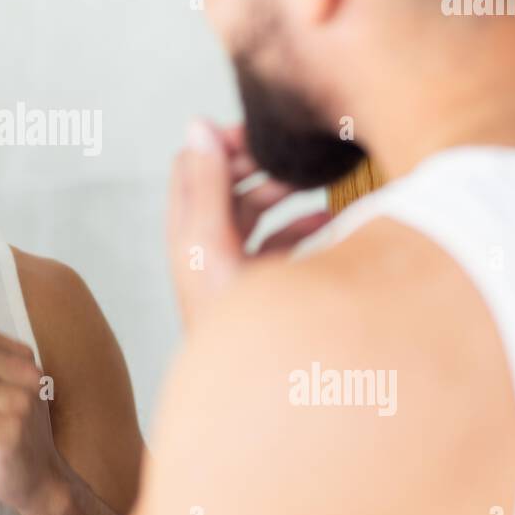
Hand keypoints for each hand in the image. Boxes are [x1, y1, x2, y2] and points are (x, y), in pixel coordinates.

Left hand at [168, 119, 330, 328]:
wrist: (252, 389)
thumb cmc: (229, 322)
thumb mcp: (213, 246)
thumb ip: (208, 187)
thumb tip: (198, 125)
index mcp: (186, 232)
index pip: (191, 165)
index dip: (220, 142)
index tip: (258, 133)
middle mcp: (205, 246)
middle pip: (225, 184)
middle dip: (257, 163)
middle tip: (292, 152)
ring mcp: (235, 266)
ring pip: (254, 210)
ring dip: (281, 190)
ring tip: (312, 180)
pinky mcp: (261, 285)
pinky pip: (278, 242)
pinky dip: (300, 225)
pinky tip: (328, 219)